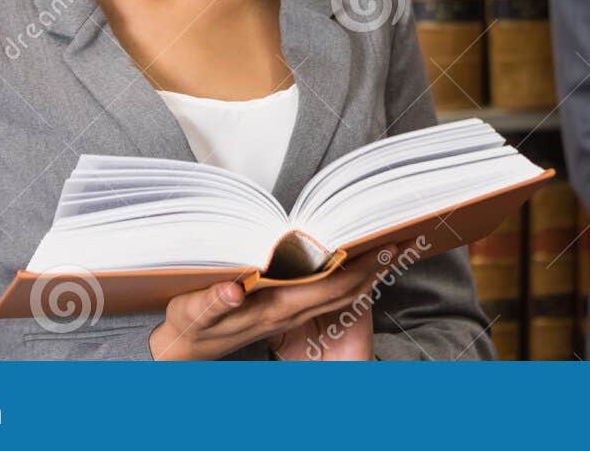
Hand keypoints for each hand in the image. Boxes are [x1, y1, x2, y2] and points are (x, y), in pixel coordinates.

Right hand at [148, 248, 397, 360]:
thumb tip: (232, 289)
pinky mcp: (289, 312)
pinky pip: (328, 296)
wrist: (188, 350)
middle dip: (374, 267)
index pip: (328, 287)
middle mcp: (290, 312)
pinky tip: (358, 263)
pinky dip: (349, 280)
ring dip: (367, 273)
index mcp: (276, 309)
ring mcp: (292, 314)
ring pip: (340, 295)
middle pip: (344, 291)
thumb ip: (212, 303)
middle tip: (401, 239)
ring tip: (390, 246)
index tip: (381, 248)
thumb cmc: (190, 327)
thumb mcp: (193, 314)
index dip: (357, 269)